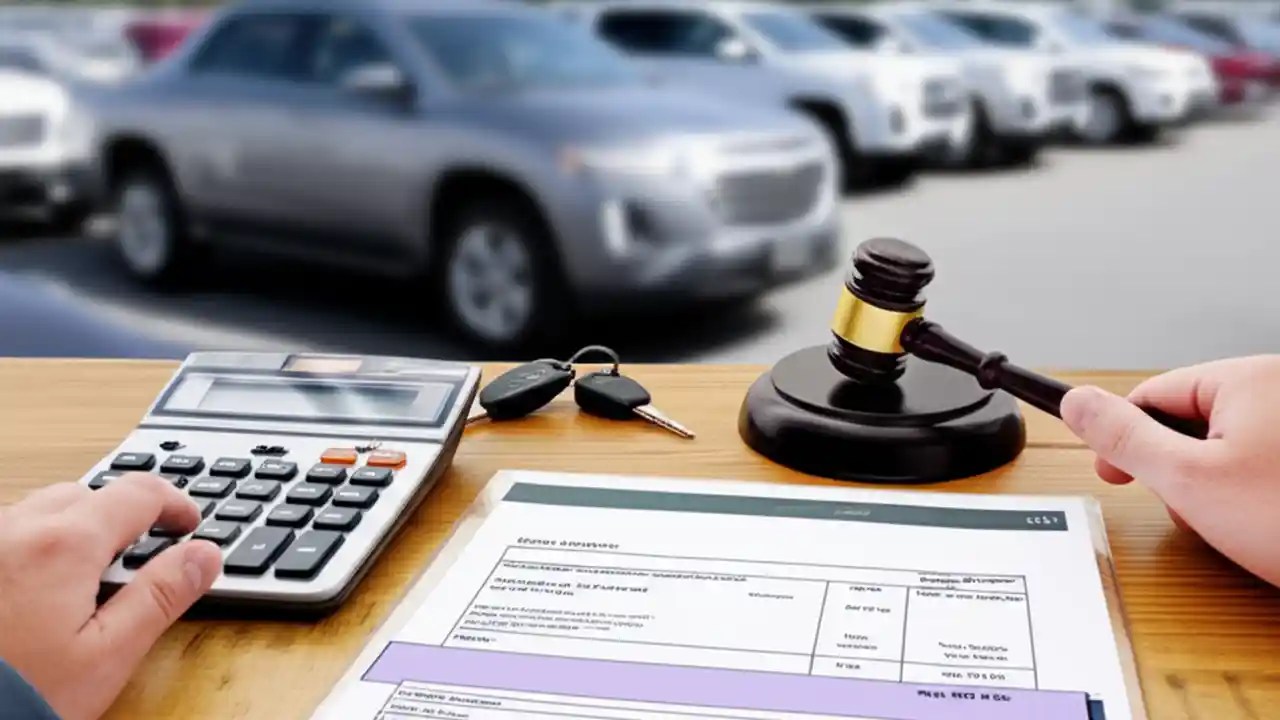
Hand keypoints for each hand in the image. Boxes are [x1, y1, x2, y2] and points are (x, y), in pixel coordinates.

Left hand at [0, 473, 222, 718]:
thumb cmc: (18, 699)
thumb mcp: (107, 656)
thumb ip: (160, 597)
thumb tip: (203, 555)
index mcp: (64, 546)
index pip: (138, 493)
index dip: (175, 504)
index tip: (189, 524)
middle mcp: (16, 530)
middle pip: (88, 495)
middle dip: (123, 516)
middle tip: (145, 554)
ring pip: (43, 510)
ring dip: (77, 526)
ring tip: (91, 575)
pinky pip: (9, 534)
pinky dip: (36, 544)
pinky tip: (39, 590)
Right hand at [1061, 356, 1279, 587]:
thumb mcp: (1189, 481)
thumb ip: (1123, 438)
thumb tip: (1076, 402)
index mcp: (1250, 379)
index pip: (1153, 395)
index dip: (1124, 439)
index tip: (1113, 475)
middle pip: (1193, 421)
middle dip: (1180, 472)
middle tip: (1189, 511)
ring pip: (1230, 446)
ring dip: (1217, 488)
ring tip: (1239, 525)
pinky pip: (1265, 462)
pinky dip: (1254, 494)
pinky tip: (1265, 526)